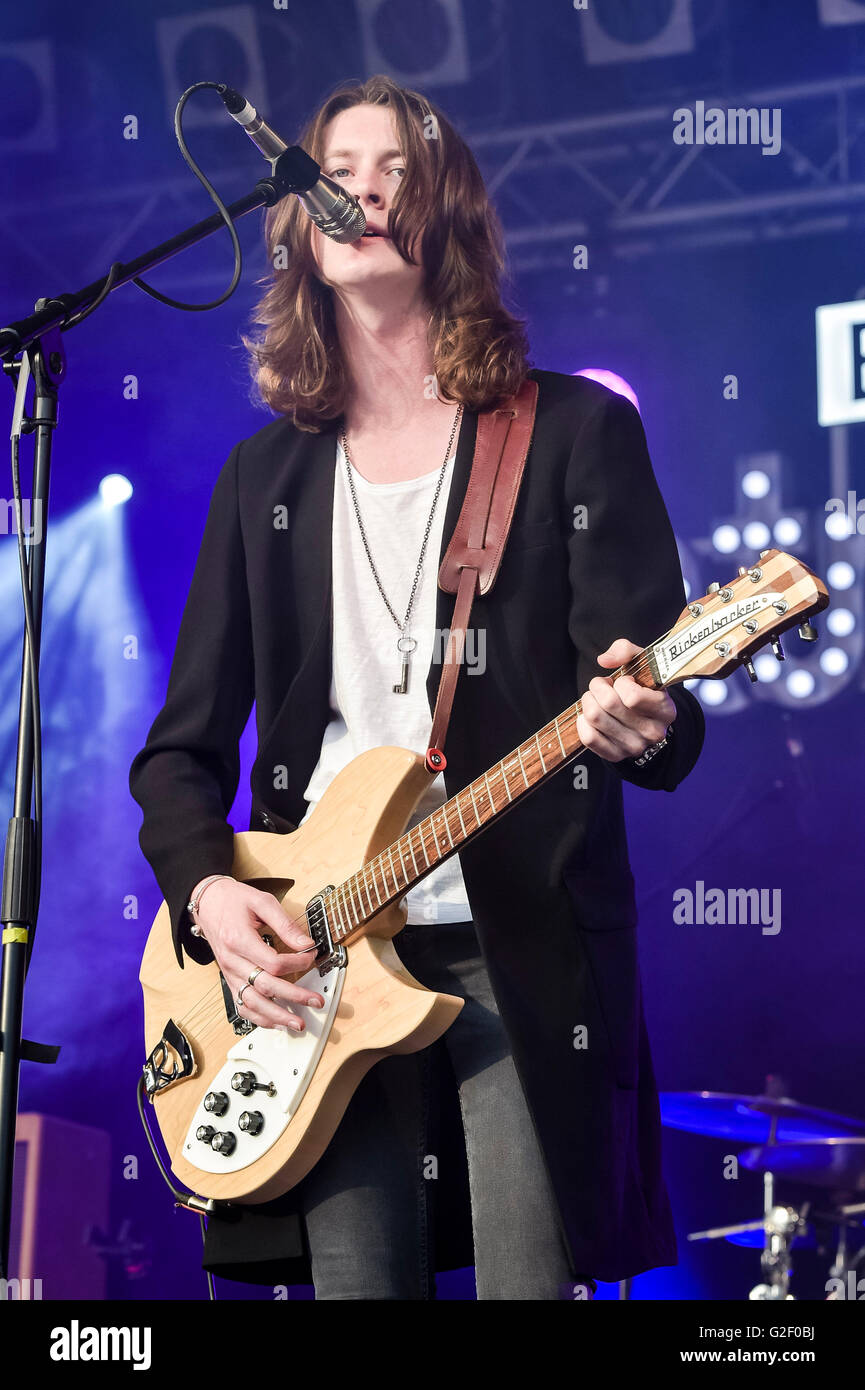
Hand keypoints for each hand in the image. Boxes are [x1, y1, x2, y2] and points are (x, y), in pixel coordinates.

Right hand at [193, 878, 323, 1031]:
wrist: (207, 903)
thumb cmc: (233, 901)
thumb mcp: (262, 902)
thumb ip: (285, 923)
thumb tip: (305, 943)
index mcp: (239, 940)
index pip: (273, 962)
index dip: (297, 963)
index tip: (311, 956)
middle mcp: (232, 961)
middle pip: (265, 987)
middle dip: (293, 997)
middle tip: (315, 1001)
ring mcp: (229, 973)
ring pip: (252, 1003)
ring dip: (276, 1017)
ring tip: (297, 1023)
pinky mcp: (229, 979)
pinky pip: (242, 1005)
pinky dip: (258, 1018)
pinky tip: (275, 1022)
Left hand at [577, 638, 675, 763]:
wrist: (646, 719)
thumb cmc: (643, 688)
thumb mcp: (643, 664)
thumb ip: (627, 650)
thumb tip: (604, 660)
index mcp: (665, 710)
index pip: (632, 696)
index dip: (621, 683)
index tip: (624, 682)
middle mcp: (652, 732)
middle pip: (608, 704)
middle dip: (598, 687)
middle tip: (602, 685)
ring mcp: (634, 746)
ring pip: (595, 717)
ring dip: (589, 701)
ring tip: (596, 698)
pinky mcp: (616, 755)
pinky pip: (588, 737)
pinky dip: (583, 722)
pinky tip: (590, 715)